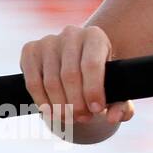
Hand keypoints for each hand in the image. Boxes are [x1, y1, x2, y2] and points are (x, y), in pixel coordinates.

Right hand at [19, 25, 134, 131]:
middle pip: (70, 75)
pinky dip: (41, 101)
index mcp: (95, 36)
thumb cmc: (99, 76)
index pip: (91, 65)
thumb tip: (115, 117)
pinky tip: (51, 112)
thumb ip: (121, 104)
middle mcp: (71, 34)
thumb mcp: (114, 86)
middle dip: (76, 103)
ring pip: (50, 81)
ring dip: (59, 106)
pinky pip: (32, 82)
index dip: (93, 90)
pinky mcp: (30, 50)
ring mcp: (48, 41)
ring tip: (69, 118)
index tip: (96, 110)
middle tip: (82, 118)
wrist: (77, 62)